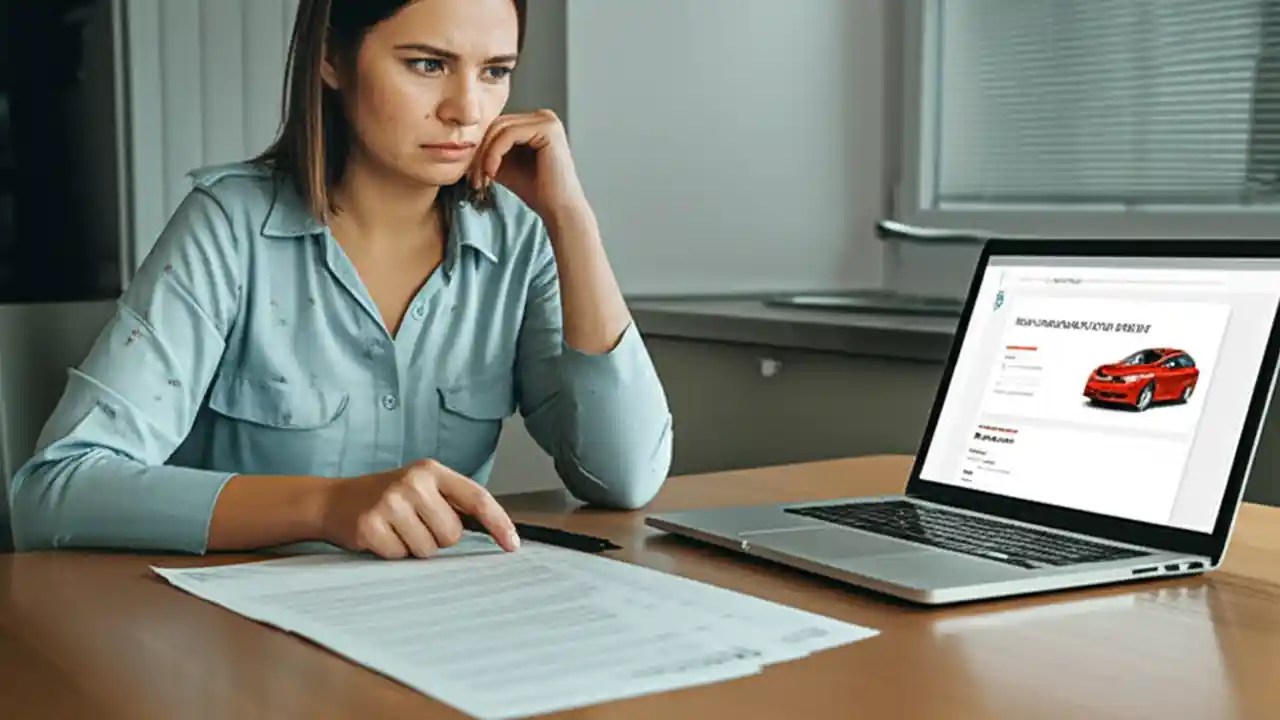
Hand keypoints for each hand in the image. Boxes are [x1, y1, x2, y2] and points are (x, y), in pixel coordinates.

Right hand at [320, 459, 519, 558]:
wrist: (334, 500)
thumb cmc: (387, 498)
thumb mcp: (421, 488)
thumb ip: (452, 504)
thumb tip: (496, 533)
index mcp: (431, 471)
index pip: (477, 498)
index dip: (499, 523)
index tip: (512, 544)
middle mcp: (413, 482)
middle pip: (452, 534)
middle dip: (437, 538)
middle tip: (414, 525)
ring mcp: (390, 503)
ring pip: (428, 550)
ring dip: (414, 548)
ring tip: (397, 530)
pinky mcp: (371, 525)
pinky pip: (400, 556)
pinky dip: (393, 553)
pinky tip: (380, 537)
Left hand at [470, 109, 588, 221]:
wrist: (558, 208)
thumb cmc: (535, 190)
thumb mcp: (504, 164)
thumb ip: (489, 150)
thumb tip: (463, 144)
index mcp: (534, 122)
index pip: (497, 126)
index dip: (480, 148)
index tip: (471, 175)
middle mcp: (543, 116)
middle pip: (497, 125)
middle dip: (480, 151)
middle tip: (474, 178)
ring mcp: (546, 120)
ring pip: (500, 129)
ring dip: (485, 154)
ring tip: (482, 178)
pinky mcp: (547, 128)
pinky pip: (509, 135)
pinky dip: (494, 154)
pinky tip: (492, 172)